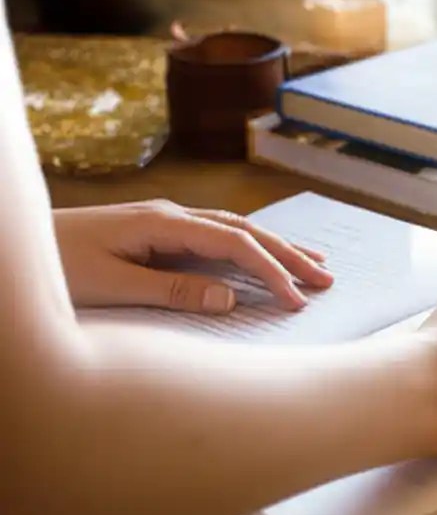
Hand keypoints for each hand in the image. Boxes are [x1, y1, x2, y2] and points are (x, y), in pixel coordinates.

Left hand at [53, 199, 333, 313]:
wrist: (17, 246)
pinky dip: (250, 247)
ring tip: (314, 264)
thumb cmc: (56, 268)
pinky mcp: (159, 233)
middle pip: (246, 231)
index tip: (297, 298)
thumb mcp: (112, 286)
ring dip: (276, 248)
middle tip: (328, 279)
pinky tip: (264, 254)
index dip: (271, 271)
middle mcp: (171, 216)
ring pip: (236, 230)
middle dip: (289, 254)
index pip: (234, 244)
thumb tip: (231, 297)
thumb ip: (173, 291)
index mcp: (163, 224)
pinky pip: (218, 237)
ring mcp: (166, 221)